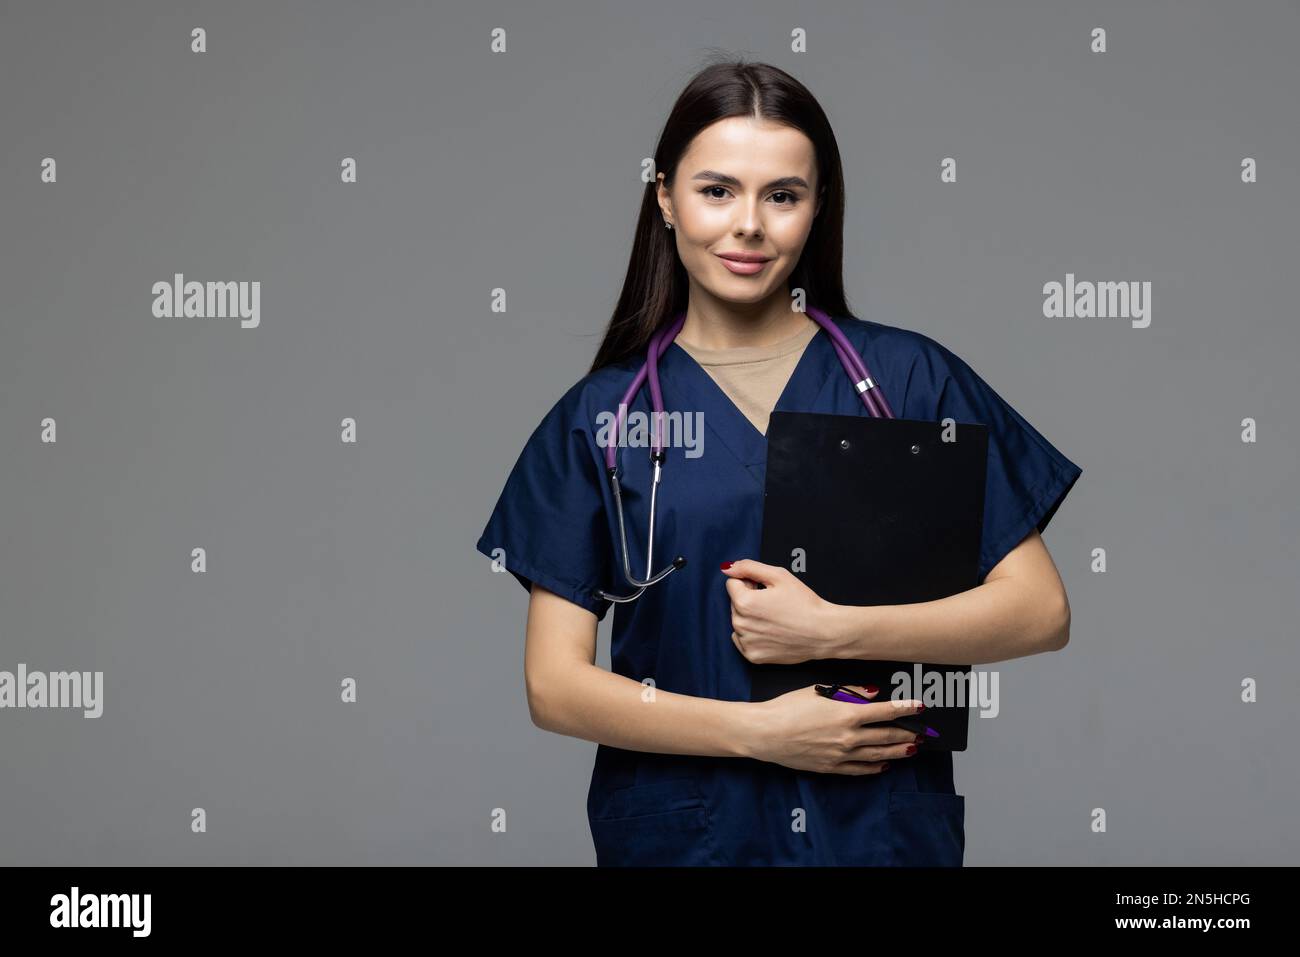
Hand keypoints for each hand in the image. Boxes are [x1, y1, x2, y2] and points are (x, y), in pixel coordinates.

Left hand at [721, 558, 836, 664]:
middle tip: (774, 604)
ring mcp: (746, 642)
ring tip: (774, 618)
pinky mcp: (752, 656)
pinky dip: (752, 635)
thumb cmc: (804, 603)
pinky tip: (771, 632)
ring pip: (738, 621)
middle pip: (734, 603)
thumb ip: (749, 567)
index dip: (750, 582)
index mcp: (744, 602)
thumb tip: (727, 567)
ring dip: (750, 617)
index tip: (767, 589)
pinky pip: (742, 640)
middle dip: (749, 599)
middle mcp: (740, 624)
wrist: (823, 633)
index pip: (733, 584)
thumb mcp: (779, 575)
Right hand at [743, 685, 925, 774]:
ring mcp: (841, 755)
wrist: (765, 733)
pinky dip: (875, 768)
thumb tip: (873, 693)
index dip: (906, 709)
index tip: (920, 707)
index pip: (885, 711)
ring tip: (912, 750)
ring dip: (898, 752)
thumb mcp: (818, 691)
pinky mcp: (831, 767)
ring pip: (878, 755)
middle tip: (924, 734)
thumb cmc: (787, 707)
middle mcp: (848, 737)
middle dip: (908, 734)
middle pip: (886, 736)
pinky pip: (860, 769)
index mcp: (847, 714)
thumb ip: (849, 692)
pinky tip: (884, 765)